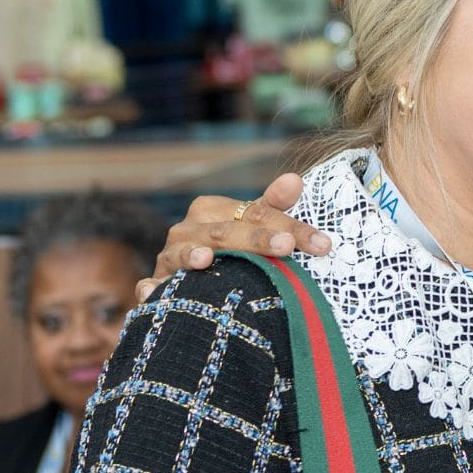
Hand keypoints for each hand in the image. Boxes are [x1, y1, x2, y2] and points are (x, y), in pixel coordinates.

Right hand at [136, 173, 329, 300]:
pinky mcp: (155, 284)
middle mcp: (187, 229)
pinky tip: (152, 292)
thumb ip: (273, 205)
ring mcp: (169, 257)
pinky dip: (150, 289)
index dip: (292, 228)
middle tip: (286, 248)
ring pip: (184, 254)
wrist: (186, 277)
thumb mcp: (252, 224)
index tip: (322, 244)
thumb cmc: (230, 247)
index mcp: (212, 210)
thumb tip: (295, 179)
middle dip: (257, 240)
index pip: (258, 214)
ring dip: (192, 256)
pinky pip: (150, 286)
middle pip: (227, 232)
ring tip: (205, 259)